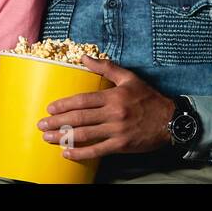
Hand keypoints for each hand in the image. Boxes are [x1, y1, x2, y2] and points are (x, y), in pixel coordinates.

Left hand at [36, 56, 174, 160]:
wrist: (170, 120)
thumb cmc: (148, 98)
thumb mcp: (129, 78)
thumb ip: (106, 67)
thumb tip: (84, 57)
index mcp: (114, 96)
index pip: (83, 100)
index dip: (64, 104)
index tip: (50, 108)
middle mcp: (114, 113)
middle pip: (80, 118)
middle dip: (57, 122)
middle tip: (41, 124)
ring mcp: (117, 130)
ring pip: (85, 135)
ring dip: (63, 137)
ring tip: (48, 138)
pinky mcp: (121, 145)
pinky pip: (97, 150)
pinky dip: (80, 153)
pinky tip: (67, 153)